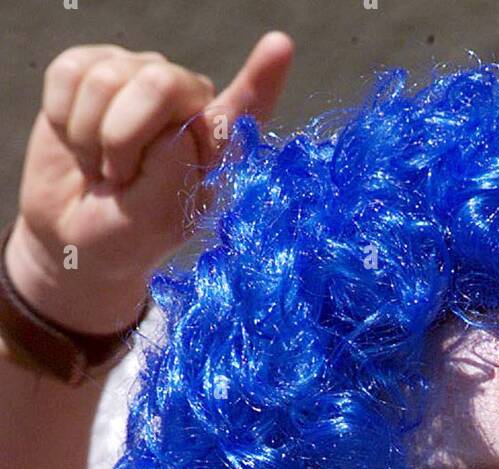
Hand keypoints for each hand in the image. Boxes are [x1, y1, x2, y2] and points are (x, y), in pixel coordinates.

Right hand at [5, 32, 293, 333]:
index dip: (261, 77)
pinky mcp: (90, 71)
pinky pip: (69, 73)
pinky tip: (77, 144)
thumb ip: (173, 167)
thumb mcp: (157, 217)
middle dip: (124, 137)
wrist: (71, 236)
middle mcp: (181, 103)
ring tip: (100, 168)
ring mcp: (136, 81)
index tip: (280, 47)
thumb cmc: (124, 234)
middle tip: (119, 177)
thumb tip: (169, 119)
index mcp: (213, 146)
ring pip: (107, 79)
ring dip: (90, 137)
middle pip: (158, 83)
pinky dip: (64, 119)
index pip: (245, 107)